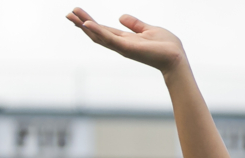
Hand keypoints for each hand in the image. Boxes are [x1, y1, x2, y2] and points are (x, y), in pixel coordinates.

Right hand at [66, 8, 186, 75]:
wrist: (176, 58)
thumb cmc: (167, 46)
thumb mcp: (149, 29)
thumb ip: (135, 24)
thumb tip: (121, 17)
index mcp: (125, 39)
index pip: (103, 30)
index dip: (90, 22)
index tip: (77, 13)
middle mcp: (121, 44)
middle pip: (97, 33)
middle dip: (82, 23)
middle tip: (68, 14)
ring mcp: (123, 47)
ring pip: (99, 36)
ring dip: (85, 25)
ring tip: (72, 16)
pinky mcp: (127, 49)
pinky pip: (109, 39)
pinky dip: (98, 31)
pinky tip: (87, 24)